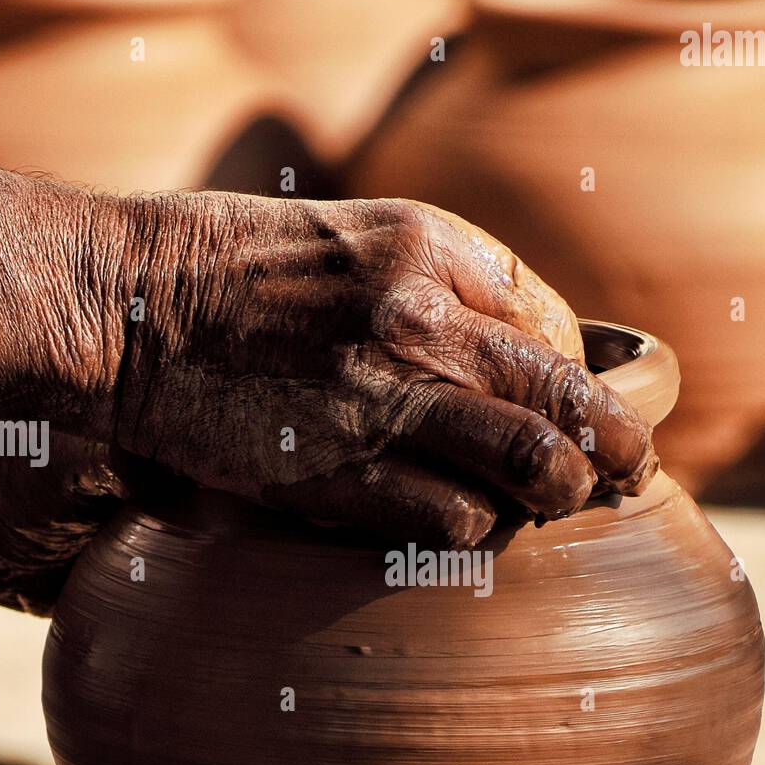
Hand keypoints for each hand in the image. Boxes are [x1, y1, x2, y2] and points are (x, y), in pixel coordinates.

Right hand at [114, 195, 656, 545]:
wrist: (130, 309)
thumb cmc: (241, 271)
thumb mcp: (359, 236)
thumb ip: (447, 284)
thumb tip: (530, 349)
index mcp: (433, 250)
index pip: (556, 329)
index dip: (591, 383)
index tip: (598, 417)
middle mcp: (422, 320)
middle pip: (566, 396)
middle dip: (618, 445)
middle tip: (634, 474)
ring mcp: (383, 397)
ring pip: (532, 462)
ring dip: (564, 493)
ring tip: (566, 505)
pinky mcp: (339, 470)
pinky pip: (453, 517)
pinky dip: (474, 528)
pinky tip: (467, 525)